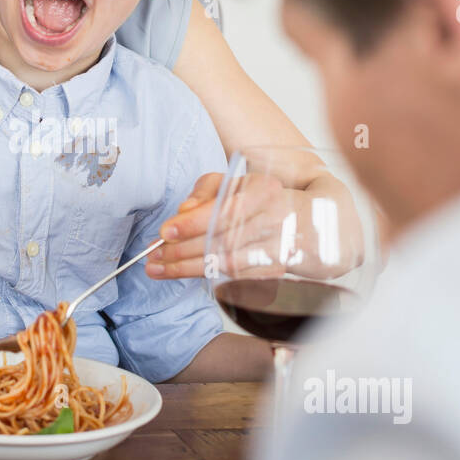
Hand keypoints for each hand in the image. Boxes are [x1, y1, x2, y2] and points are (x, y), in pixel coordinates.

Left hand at [148, 172, 333, 281]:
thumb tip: (184, 210)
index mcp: (265, 192)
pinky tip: (183, 273)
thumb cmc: (261, 199)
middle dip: (183, 250)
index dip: (193, 223)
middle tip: (155, 253)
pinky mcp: (273, 271)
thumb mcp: (235, 182)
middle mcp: (274, 221)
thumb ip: (205, 191)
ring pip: (226, 264)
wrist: (304, 221)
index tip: (166, 231)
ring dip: (188, 268)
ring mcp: (277, 250)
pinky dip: (205, 276)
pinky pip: (234, 278)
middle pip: (222, 241)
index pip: (225, 211)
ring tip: (159, 268)